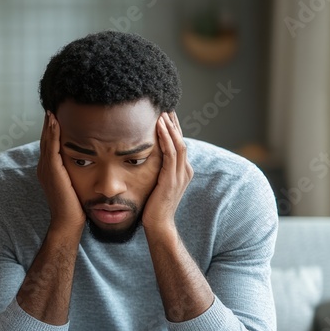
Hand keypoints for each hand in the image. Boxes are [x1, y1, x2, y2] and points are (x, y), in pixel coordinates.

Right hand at [37, 111, 84, 233]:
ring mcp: (46, 169)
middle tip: (54, 105)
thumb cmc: (75, 208)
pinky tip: (56, 121)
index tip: (58, 115)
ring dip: (49, 123)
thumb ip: (78, 173)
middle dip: (49, 123)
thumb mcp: (76, 185)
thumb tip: (90, 163)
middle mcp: (44, 167)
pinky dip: (52, 133)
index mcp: (49, 170)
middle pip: (46, 139)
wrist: (68, 223)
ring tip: (53, 108)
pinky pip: (51, 147)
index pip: (50, 144)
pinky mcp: (52, 171)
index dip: (52, 129)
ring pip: (46, 140)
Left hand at [141, 111, 193, 233]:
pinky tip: (159, 127)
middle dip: (173, 122)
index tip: (164, 113)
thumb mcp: (155, 183)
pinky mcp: (172, 179)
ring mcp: (180, 174)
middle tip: (164, 105)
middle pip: (180, 139)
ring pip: (177, 143)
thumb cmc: (153, 206)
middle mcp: (185, 170)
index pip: (178, 143)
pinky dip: (165, 139)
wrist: (158, 225)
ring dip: (169, 127)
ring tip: (161, 112)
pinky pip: (170, 153)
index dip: (172, 128)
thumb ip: (155, 170)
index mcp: (182, 170)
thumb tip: (144, 158)